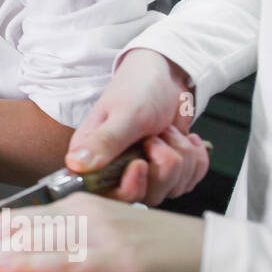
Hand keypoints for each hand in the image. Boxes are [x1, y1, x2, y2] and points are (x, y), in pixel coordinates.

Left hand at [0, 192, 205, 271]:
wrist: (207, 259)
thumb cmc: (155, 256)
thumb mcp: (98, 248)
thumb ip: (60, 248)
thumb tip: (17, 260)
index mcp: (76, 208)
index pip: (16, 222)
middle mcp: (81, 213)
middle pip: (14, 229)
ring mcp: (98, 233)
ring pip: (30, 243)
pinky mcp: (115, 257)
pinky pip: (61, 258)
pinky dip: (26, 262)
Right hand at [67, 49, 210, 205]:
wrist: (167, 75)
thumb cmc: (139, 88)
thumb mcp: (125, 114)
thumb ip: (104, 141)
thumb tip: (75, 165)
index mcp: (93, 158)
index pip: (105, 195)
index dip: (128, 187)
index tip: (141, 163)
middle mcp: (116, 170)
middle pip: (144, 196)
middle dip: (163, 166)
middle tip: (157, 138)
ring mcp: (143, 173)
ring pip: (170, 190)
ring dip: (181, 157)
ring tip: (168, 132)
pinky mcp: (165, 172)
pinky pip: (188, 182)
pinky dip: (195, 160)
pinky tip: (185, 139)